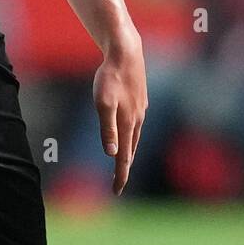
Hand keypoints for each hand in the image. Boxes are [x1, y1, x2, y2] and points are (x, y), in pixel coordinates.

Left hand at [92, 31, 147, 196]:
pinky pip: (136, 124)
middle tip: (118, 184)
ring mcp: (140, 110)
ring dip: (130, 152)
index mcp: (127, 124)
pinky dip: (132, 136)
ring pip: (135, 137)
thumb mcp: (103, 103)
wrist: (126, 53)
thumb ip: (107, 129)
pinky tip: (130, 134)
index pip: (124, 157)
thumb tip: (112, 154)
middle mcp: (137, 120)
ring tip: (123, 163)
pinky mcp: (140, 100)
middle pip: (132, 150)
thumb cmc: (110, 78)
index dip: (120, 175)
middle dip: (124, 168)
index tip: (117, 191)